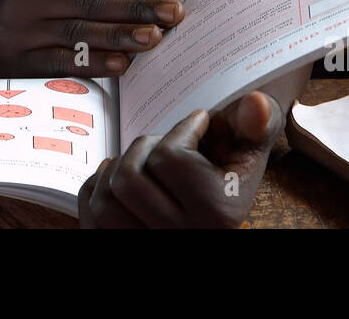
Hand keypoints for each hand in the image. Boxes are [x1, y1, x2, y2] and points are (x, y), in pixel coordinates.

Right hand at [0, 0, 183, 77]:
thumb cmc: (20, 11)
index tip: (165, 3)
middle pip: (91, 0)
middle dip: (137, 9)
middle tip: (174, 17)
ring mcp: (17, 29)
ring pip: (79, 31)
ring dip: (121, 36)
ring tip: (154, 40)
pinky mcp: (15, 62)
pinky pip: (62, 62)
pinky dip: (94, 63)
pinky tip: (121, 65)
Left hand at [78, 90, 284, 227]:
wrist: (217, 211)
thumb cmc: (233, 171)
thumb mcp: (253, 149)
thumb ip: (258, 124)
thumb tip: (256, 102)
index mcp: (217, 214)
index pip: (169, 157)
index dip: (182, 129)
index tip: (199, 124)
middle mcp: (183, 237)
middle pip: (129, 178)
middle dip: (143, 148)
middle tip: (166, 145)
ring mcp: (151, 245)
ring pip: (106, 200)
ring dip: (117, 169)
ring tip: (142, 163)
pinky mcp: (123, 246)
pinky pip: (91, 214)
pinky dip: (98, 187)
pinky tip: (118, 177)